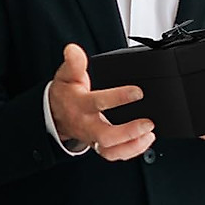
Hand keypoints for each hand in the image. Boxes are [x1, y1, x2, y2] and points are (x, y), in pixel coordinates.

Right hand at [48, 43, 154, 160]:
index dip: (119, 98)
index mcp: (80, 104)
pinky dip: (131, 151)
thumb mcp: (67, 75)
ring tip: (149, 134)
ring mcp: (93, 137)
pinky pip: (114, 155)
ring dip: (132, 146)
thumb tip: (73, 49)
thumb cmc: (65, 94)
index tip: (138, 92)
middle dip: (129, 132)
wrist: (54, 114)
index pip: (99, 102)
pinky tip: (145, 141)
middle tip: (148, 123)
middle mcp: (87, 124)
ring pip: (111, 150)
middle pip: (106, 135)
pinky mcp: (99, 145)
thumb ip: (74, 62)